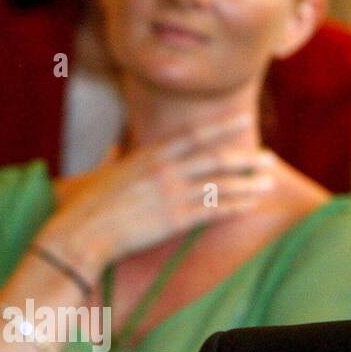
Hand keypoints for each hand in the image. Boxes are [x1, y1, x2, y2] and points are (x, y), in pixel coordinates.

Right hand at [36, 114, 275, 281]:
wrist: (82, 233)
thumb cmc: (86, 205)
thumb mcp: (100, 173)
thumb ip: (112, 158)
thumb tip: (112, 147)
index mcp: (148, 155)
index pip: (194, 136)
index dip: (222, 127)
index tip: (244, 119)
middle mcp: (165, 170)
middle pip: (216, 159)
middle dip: (245, 158)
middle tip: (268, 157)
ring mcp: (172, 194)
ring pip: (221, 184)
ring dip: (248, 183)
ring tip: (268, 181)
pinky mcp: (175, 219)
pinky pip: (214, 210)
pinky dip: (236, 205)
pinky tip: (251, 204)